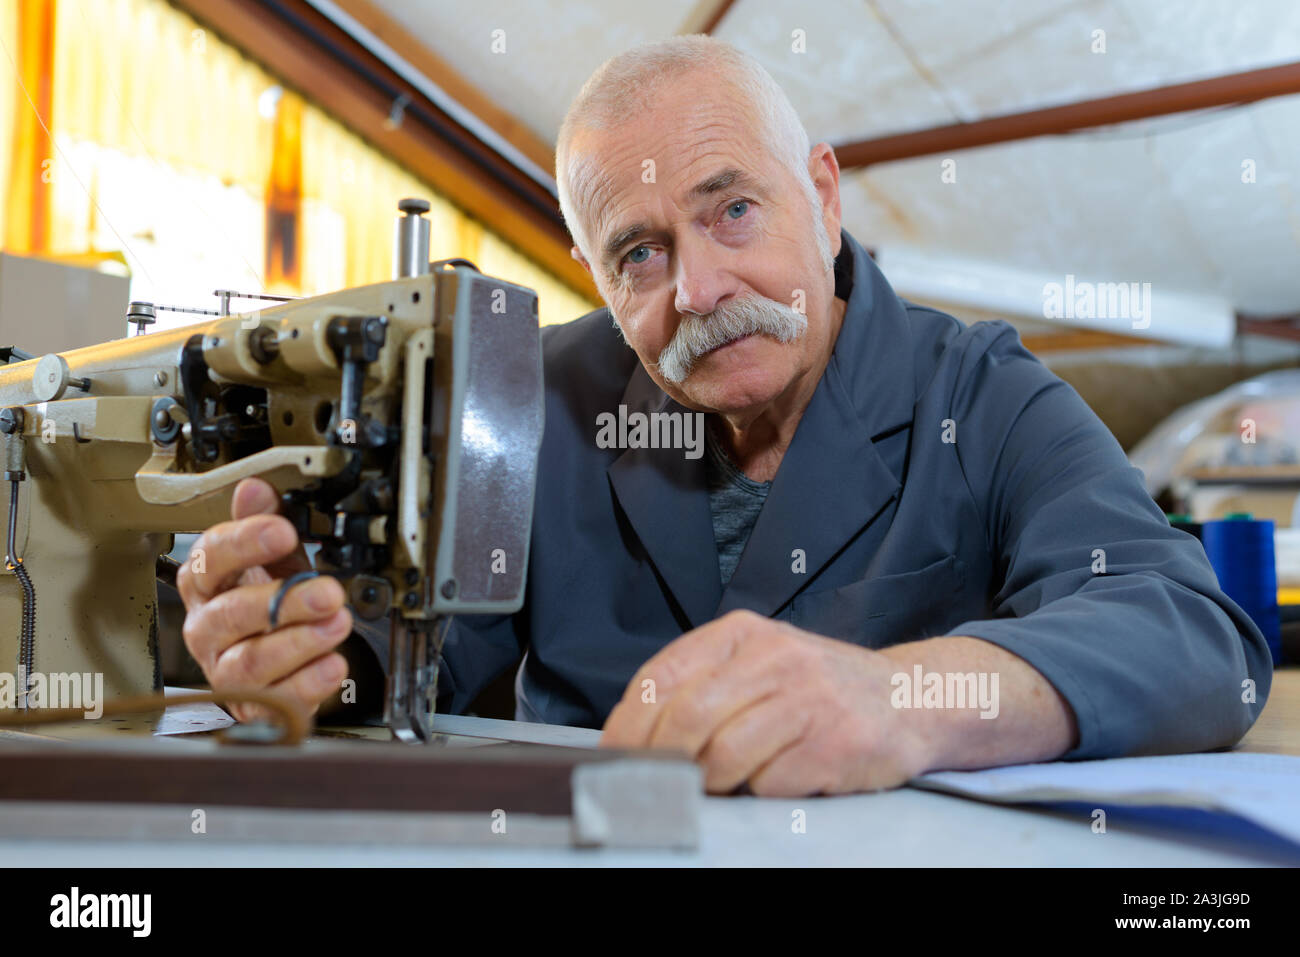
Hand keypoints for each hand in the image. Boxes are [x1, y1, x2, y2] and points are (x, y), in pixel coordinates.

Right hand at [177, 477, 353, 724]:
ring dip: (301, 641)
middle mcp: (207, 629)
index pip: (210, 559)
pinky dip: (309, 682)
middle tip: (327, 592)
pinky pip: (278, 698)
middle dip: (284, 602)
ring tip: (338, 623)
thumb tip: (256, 488)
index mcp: (205, 585)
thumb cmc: (269, 602)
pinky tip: (333, 664)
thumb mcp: (272, 559)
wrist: (277, 663)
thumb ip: (264, 524)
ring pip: (253, 660)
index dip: (244, 543)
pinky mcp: (252, 705)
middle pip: (232, 615)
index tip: (282, 531)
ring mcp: (225, 670)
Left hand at [600, 610, 933, 795]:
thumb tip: (636, 737)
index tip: (613, 758)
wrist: (910, 699)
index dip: (629, 725)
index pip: (664, 676)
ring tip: (732, 779)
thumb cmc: (818, 689)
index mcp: (743, 634)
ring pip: (724, 755)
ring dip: (716, 782)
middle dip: (666, 760)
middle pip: (688, 717)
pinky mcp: (836, 743)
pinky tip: (782, 777)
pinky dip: (764, 791)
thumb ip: (702, 686)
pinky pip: (770, 783)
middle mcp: (775, 658)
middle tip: (663, 782)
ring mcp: (809, 699)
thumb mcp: (758, 664)